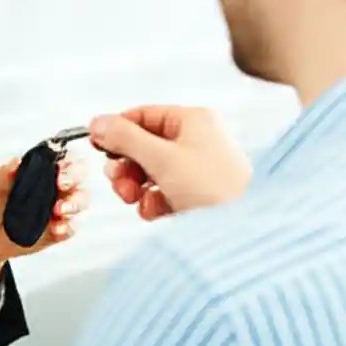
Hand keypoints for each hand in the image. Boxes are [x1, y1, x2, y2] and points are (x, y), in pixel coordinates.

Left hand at [0, 157, 88, 319]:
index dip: (66, 159)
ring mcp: (56, 208)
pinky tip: (58, 228)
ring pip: (80, 201)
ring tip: (60, 210)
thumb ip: (3, 174)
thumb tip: (16, 161)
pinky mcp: (56, 231)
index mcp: (39, 168)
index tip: (58, 167)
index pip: (62, 156)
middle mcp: (53, 185)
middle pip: (78, 176)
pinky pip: (70, 228)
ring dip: (75, 204)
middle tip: (62, 184)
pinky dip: (68, 227)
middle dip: (75, 178)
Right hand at [89, 106, 250, 219]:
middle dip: (126, 165)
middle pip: (143, 145)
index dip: (117, 130)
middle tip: (119, 181)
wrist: (248, 230)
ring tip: (134, 198)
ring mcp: (197, 169)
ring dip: (135, 186)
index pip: (142, 115)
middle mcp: (197, 141)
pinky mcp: (197, 195)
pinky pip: (163, 192)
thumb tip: (98, 123)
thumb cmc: (216, 189)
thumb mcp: (161, 158)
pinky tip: (155, 211)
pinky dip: (152, 202)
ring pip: (150, 170)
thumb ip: (125, 139)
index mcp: (193, 121)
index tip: (97, 145)